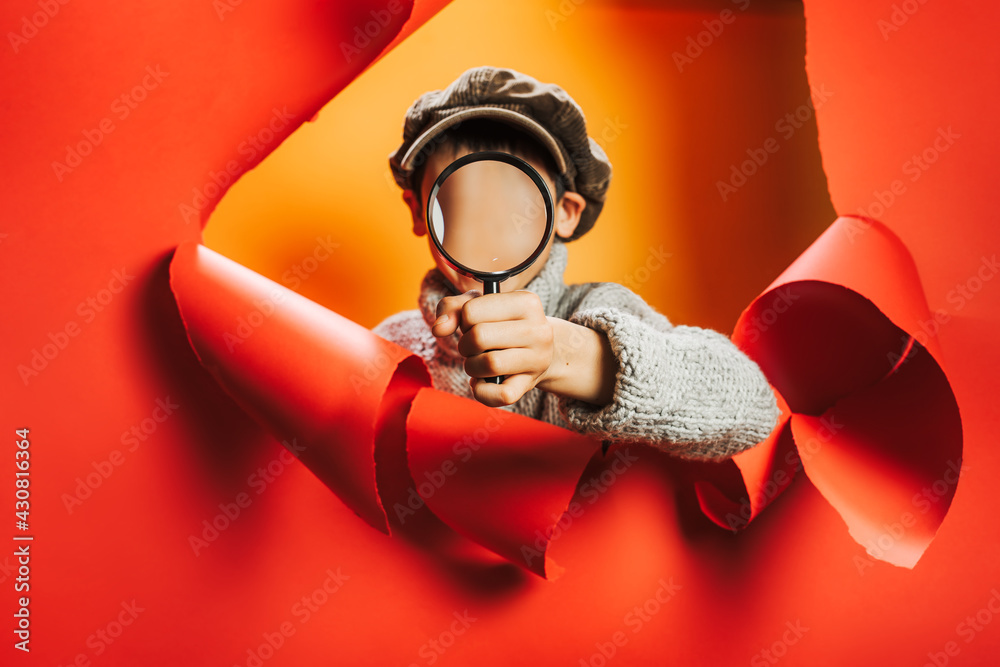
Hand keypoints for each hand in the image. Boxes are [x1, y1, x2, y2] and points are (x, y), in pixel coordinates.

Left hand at [432, 289, 554, 406]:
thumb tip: (439, 328)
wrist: (542, 352)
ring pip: (489, 364)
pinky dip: (481, 391)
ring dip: (472, 366)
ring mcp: (537, 359)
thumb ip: (452, 308)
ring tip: (479, 363)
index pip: (472, 310)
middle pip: (479, 337)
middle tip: (475, 347)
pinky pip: (500, 395)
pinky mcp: (530, 384)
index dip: (464, 320)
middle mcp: (538, 329)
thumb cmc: (503, 325)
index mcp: (526, 302)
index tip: (476, 324)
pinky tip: (481, 383)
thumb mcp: (480, 306)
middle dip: (465, 344)